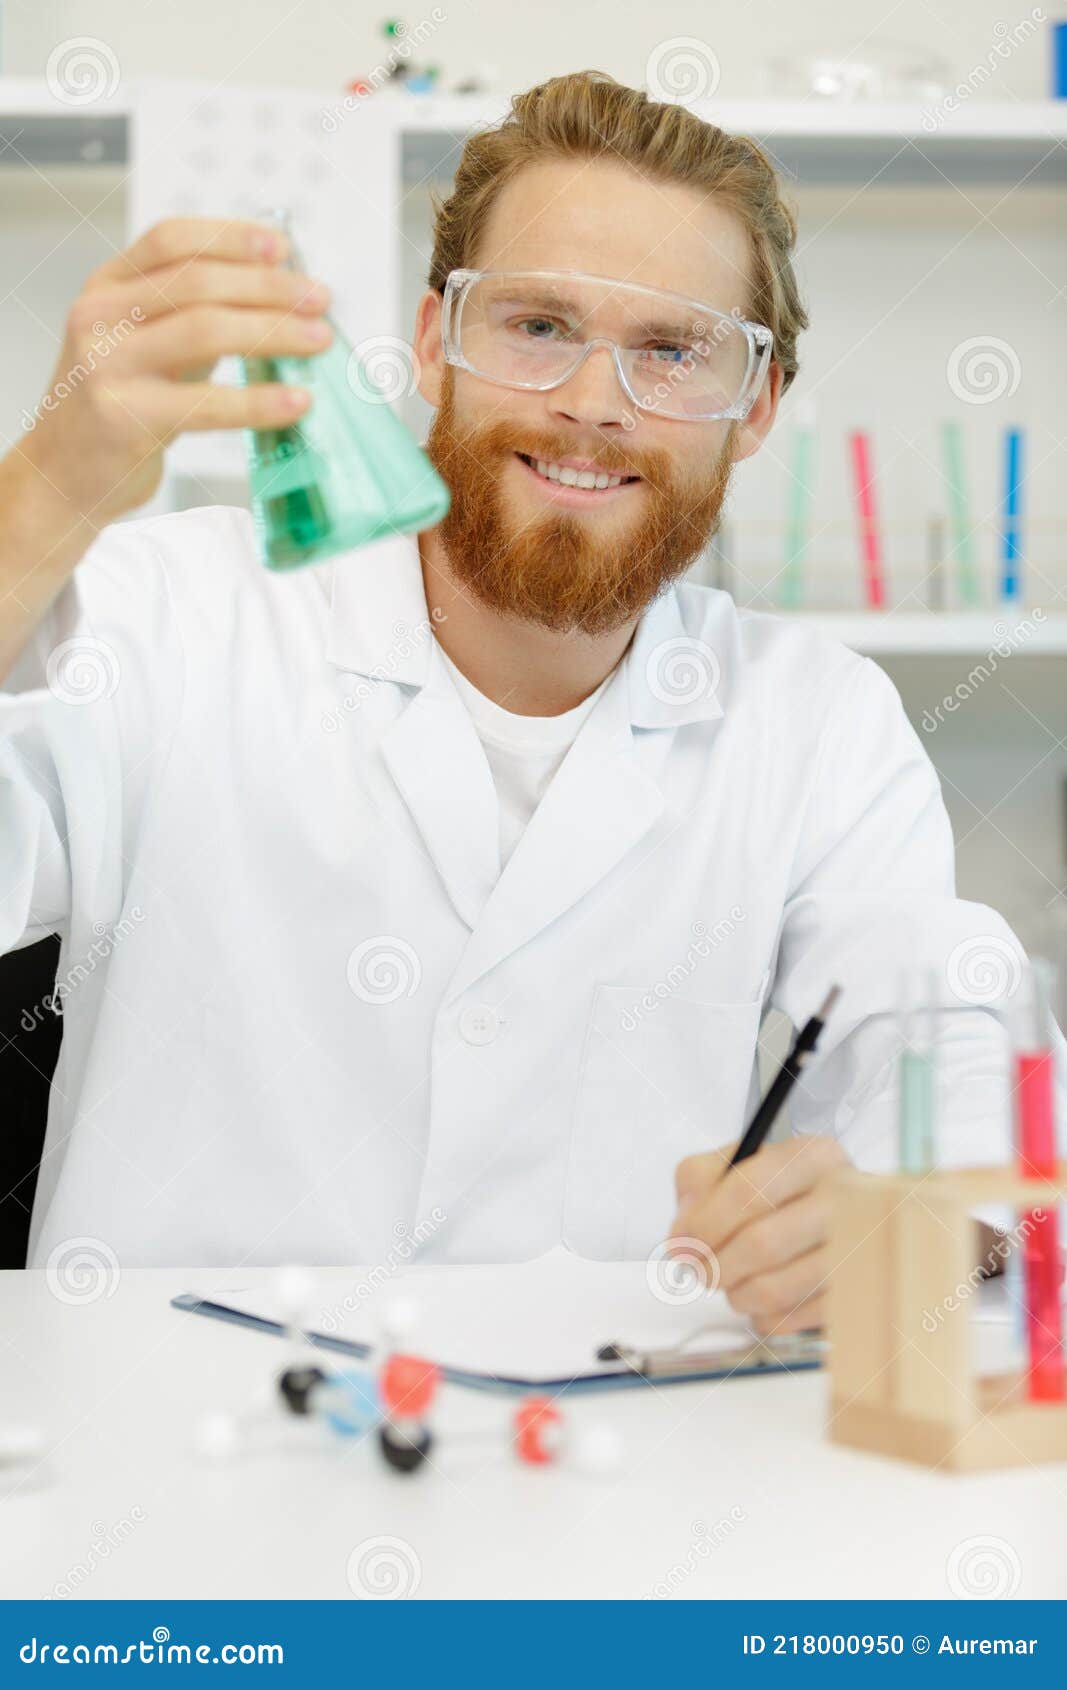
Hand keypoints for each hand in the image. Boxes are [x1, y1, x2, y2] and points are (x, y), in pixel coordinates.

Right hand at [15, 215, 331, 529]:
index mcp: (107, 286)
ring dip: (272, 333)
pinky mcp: (124, 417)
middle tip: (318, 300)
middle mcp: (101, 316)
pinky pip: (206, 403)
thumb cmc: (118, 406)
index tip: (282, 247)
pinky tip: (297, 402)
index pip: (171, 240)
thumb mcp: (144, 344)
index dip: (231, 237)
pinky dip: (260, 401)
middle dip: (269, 287)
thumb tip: (277, 296)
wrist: (63, 472)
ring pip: (205, 331)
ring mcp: (107, 365)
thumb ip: (192, 315)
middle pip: (198, 283)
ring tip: (318, 340)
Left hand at [668, 1134, 849, 1335]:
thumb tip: (684, 1230)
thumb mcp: (738, 1163)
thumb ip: (700, 1181)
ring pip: (774, 1289)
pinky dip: (762, 1317)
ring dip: (736, 1294)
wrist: (847, 1216)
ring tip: (732, 1282)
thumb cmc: (784, 1190)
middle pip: (761, 1243)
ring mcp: (857, 1252)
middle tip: (699, 1270)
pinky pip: (790, 1321)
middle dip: (715, 1265)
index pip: (748, 1190)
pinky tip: (762, 1298)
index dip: (703, 1223)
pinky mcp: (853, 1297)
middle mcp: (846, 1200)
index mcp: (814, 1157)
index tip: (680, 1243)